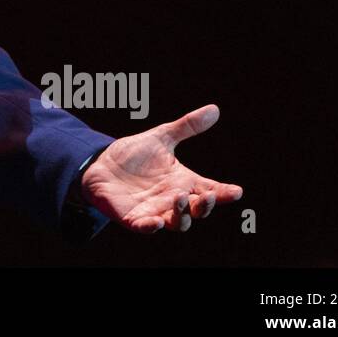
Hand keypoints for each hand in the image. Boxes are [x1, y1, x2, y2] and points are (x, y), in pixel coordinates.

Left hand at [79, 104, 242, 232]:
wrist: (100, 163)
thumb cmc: (134, 155)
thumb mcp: (161, 137)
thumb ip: (186, 127)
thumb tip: (214, 109)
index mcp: (183, 182)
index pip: (209, 189)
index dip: (224, 193)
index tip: (236, 191)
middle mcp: (172, 199)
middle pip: (197, 210)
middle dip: (205, 206)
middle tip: (208, 195)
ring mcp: (154, 210)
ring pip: (176, 222)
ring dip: (181, 215)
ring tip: (180, 197)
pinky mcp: (133, 218)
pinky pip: (145, 227)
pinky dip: (152, 226)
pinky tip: (157, 222)